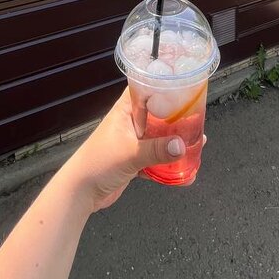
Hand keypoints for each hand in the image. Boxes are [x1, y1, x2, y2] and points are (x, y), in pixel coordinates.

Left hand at [63, 89, 188, 213]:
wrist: (80, 193)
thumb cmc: (97, 164)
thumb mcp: (130, 154)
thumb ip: (156, 150)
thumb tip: (182, 146)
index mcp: (125, 111)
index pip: (146, 89)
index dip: (164, 86)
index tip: (185, 86)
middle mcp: (130, 123)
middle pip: (158, 114)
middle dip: (177, 118)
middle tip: (198, 118)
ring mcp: (133, 142)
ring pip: (159, 137)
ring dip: (175, 141)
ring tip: (197, 142)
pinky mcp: (134, 160)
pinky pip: (156, 157)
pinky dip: (168, 162)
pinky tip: (185, 169)